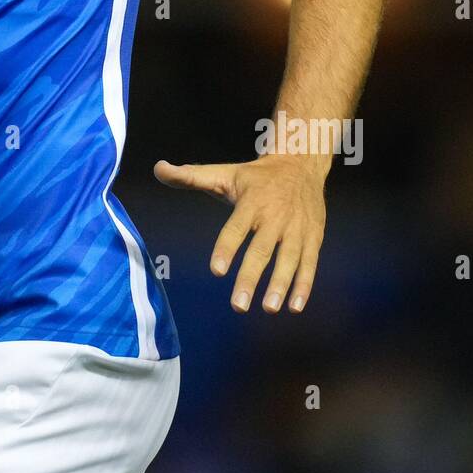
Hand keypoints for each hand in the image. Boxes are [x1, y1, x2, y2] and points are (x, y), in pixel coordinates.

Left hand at [154, 152, 327, 313]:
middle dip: (250, 277)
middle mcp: (275, 216)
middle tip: (238, 305)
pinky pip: (309, 263)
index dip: (227, 247)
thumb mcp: (224, 172)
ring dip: (280, 285)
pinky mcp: (313, 236)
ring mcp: (296, 228)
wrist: (301, 163)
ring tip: (268, 309)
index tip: (216, 270)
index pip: (236, 227)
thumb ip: (190, 176)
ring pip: (289, 259)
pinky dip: (304, 285)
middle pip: (262, 249)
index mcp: (252, 201)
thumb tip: (158, 169)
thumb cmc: (255, 176)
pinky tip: (294, 307)